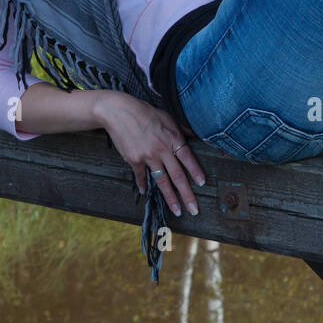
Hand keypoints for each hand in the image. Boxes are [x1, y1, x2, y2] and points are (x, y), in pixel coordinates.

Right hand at [93, 90, 204, 215]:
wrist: (119, 111)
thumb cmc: (145, 112)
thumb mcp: (168, 117)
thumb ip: (182, 129)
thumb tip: (196, 136)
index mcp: (173, 138)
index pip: (188, 158)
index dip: (196, 171)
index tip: (203, 184)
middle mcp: (162, 150)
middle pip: (178, 176)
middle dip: (187, 195)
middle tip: (194, 209)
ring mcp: (148, 156)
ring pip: (162, 181)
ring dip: (170, 198)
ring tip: (177, 210)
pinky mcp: (134, 160)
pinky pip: (141, 176)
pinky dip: (143, 185)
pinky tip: (146, 193)